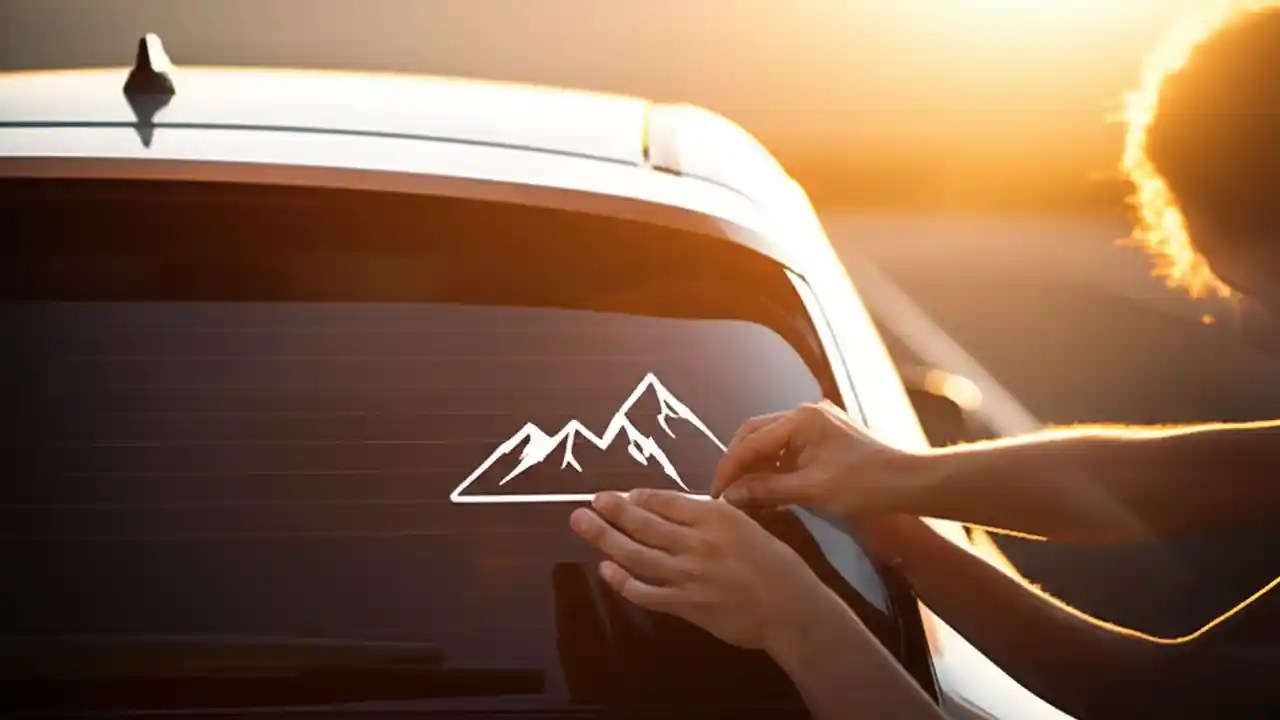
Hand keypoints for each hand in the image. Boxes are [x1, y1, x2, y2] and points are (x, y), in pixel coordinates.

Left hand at [568, 489, 837, 653]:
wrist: (791, 609)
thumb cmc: (775, 565)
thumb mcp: (747, 525)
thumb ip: (710, 518)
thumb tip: (674, 510)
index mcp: (716, 516)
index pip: (665, 501)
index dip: (638, 498)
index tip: (620, 496)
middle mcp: (698, 542)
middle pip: (644, 523)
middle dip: (612, 510)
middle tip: (590, 502)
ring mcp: (689, 575)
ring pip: (637, 554)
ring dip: (605, 538)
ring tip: (582, 524)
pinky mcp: (686, 605)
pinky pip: (645, 592)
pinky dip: (622, 582)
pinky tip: (605, 570)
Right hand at [710, 401, 917, 519]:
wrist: (909, 484)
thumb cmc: (864, 486)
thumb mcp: (809, 490)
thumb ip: (766, 489)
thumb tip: (730, 496)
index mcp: (800, 419)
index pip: (750, 441)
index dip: (729, 469)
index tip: (716, 495)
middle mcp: (806, 414)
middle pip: (755, 435)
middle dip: (737, 464)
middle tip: (724, 492)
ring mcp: (817, 425)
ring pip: (771, 443)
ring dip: (755, 468)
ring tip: (742, 495)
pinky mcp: (826, 439)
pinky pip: (788, 450)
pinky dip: (774, 470)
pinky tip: (767, 491)